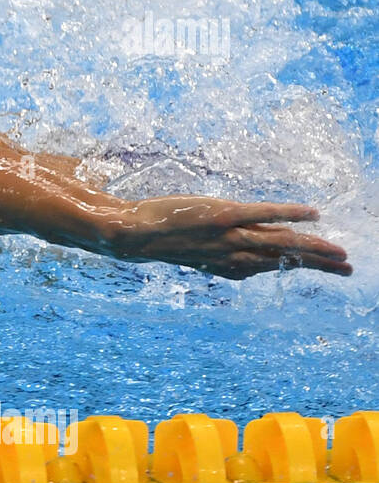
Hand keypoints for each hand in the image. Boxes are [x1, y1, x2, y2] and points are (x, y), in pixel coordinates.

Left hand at [108, 196, 351, 278]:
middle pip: (285, 258)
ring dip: (315, 247)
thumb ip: (223, 252)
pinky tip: (313, 213)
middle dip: (318, 264)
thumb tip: (244, 259)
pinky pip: (264, 213)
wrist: (133, 235)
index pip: (274, 265)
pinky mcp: (224, 215)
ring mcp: (231, 235)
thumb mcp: (196, 251)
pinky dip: (290, 213)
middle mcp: (235, 253)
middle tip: (348, 268)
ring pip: (282, 242)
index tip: (329, 269)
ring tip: (341, 254)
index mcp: (229, 265)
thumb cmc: (161, 239)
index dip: (302, 267)